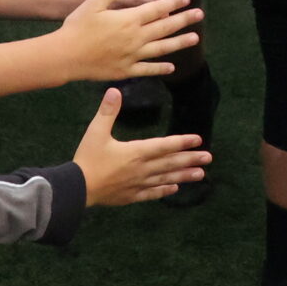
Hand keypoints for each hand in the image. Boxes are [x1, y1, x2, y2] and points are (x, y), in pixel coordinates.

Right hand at [53, 0, 201, 82]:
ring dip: (179, 43)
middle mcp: (135, 38)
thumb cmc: (77, 26)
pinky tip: (171, 67)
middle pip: (165, 27)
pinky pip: (147, 69)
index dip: (173, 3)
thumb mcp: (93, 3)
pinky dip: (160, 68)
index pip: (157, 9)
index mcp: (128, 19)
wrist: (66, 56)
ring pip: (162, 48)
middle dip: (184, 20)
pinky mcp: (125, 70)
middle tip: (200, 14)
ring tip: (195, 38)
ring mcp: (132, 55)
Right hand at [73, 87, 208, 204]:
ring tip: (201, 175)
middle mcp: (142, 168)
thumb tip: (115, 90)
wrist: (78, 188)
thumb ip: (107, 111)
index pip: (165, 145)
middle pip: (171, 163)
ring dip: (184, 176)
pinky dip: (164, 190)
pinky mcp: (131, 195)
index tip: (198, 140)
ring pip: (166, 179)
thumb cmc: (87, 159)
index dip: (182, 142)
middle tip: (208, 158)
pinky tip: (174, 188)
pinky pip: (152, 193)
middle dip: (190, 159)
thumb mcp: (95, 131)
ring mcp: (138, 184)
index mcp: (136, 151)